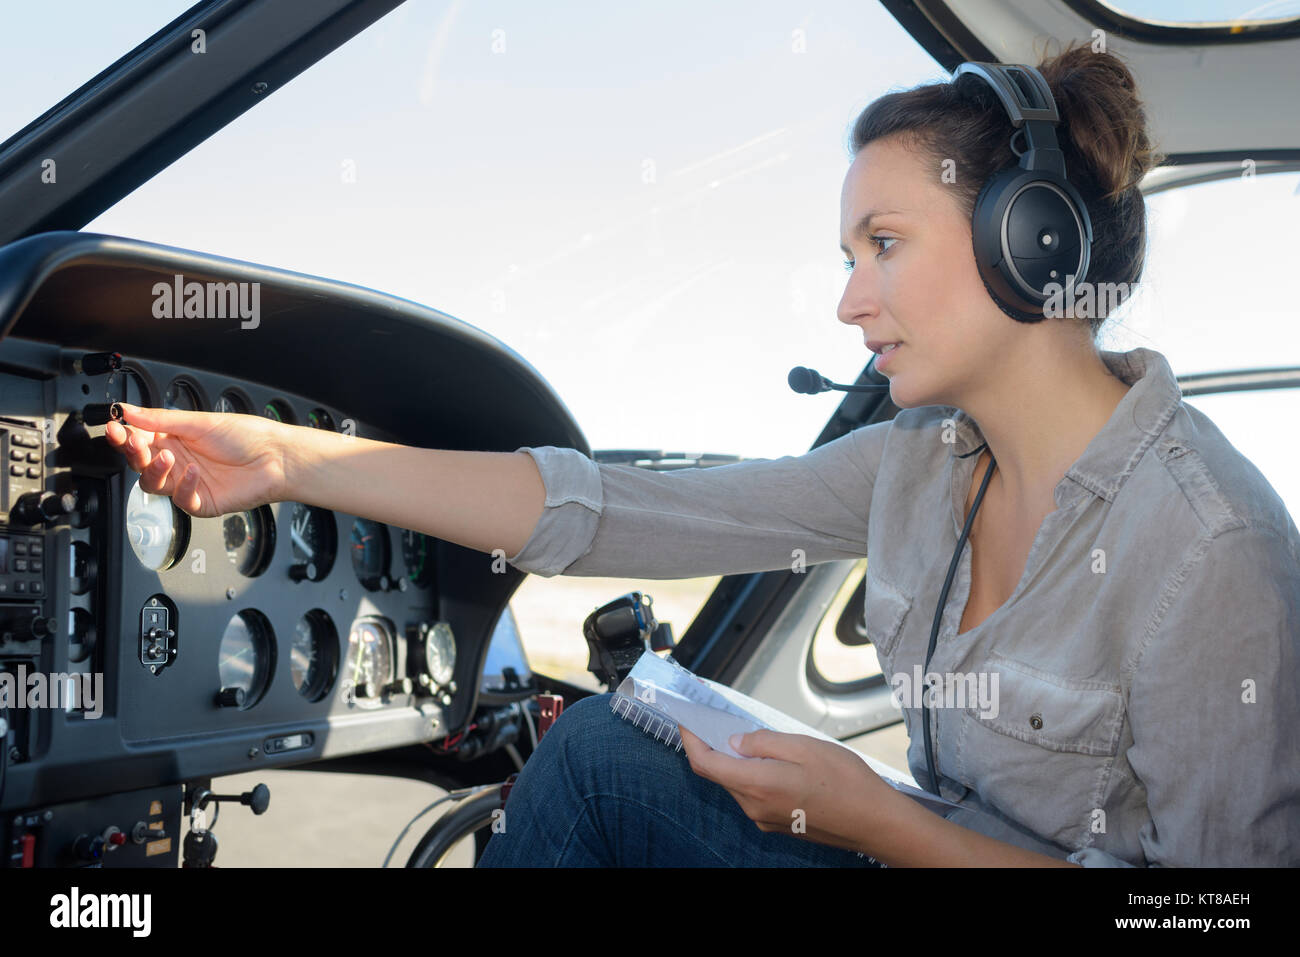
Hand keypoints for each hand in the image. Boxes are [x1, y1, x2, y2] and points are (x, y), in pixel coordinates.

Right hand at [104, 402, 289, 517]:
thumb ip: (161, 419)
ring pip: (154, 484)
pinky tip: (194, 472)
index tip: (113, 427)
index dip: (124, 435)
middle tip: (131, 441)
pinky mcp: (200, 502)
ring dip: (154, 470)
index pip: (139, 439)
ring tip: (167, 457)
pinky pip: (181, 499)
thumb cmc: (248, 437)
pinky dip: (184, 486)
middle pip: (140, 463)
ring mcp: (187, 483)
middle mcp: (178, 461)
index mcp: (175, 438)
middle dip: (131, 452)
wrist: (278, 458)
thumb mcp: (200, 422)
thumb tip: (128, 410)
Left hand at [677, 725, 892, 853]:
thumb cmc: (847, 784)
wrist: (875, 822)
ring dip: (737, 762)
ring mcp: (766, 820)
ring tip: (751, 739)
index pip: (706, 763)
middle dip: (715, 747)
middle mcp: (755, 807)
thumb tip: (736, 742)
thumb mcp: (803, 746)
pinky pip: (754, 796)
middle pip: (720, 774)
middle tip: (718, 721)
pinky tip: (770, 762)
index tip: (686, 720)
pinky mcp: (778, 825)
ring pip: (738, 785)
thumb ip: (763, 742)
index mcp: (757, 785)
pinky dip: (752, 776)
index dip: (690, 739)